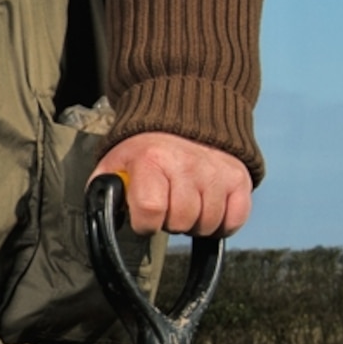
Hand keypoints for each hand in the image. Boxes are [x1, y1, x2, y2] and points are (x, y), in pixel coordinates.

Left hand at [94, 130, 251, 238]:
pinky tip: (208, 208)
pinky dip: (221, 223)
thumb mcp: (115, 163)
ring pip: (208, 224)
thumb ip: (105, 190)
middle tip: (167, 205)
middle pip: (181, 222)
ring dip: (195, 223)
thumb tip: (103, 219)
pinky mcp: (239, 178)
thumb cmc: (146, 150)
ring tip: (186, 204)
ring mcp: (216, 171)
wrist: (184, 119)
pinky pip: (234, 221)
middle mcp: (186, 164)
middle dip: (170, 222)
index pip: (150, 210)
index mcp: (151, 160)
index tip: (144, 218)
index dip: (145, 223)